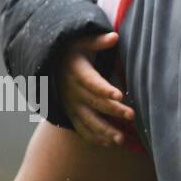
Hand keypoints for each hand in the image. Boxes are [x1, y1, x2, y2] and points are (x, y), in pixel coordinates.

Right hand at [57, 32, 134, 147]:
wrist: (48, 65)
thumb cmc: (72, 51)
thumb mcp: (82, 42)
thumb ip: (98, 41)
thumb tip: (114, 36)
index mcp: (78, 73)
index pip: (92, 82)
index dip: (104, 89)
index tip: (119, 94)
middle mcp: (73, 92)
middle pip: (95, 103)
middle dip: (113, 110)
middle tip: (132, 116)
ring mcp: (71, 105)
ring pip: (88, 121)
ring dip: (104, 131)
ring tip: (121, 139)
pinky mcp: (71, 114)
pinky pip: (81, 129)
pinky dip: (94, 137)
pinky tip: (109, 144)